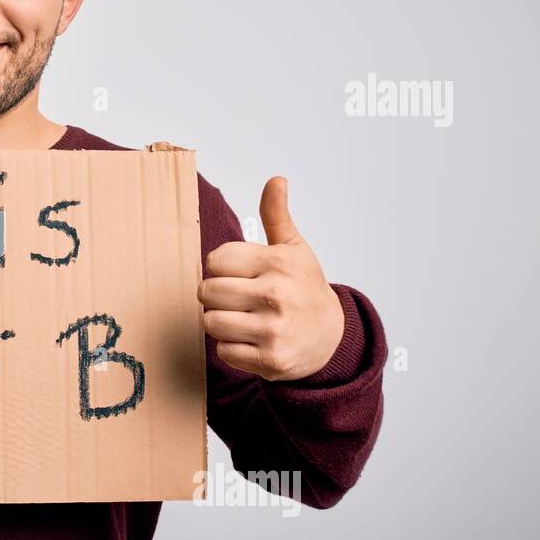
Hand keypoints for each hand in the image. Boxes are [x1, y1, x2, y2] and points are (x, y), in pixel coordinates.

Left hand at [198, 177, 344, 381]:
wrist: (332, 339)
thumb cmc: (305, 289)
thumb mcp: (294, 249)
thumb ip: (277, 215)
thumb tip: (276, 180)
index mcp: (277, 263)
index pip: (215, 260)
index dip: (221, 269)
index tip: (239, 275)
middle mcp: (276, 295)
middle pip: (207, 292)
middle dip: (216, 296)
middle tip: (238, 299)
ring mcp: (273, 329)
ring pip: (211, 322)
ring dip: (220, 323)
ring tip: (242, 319)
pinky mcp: (270, 360)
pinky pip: (224, 351)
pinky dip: (232, 348)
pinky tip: (252, 340)